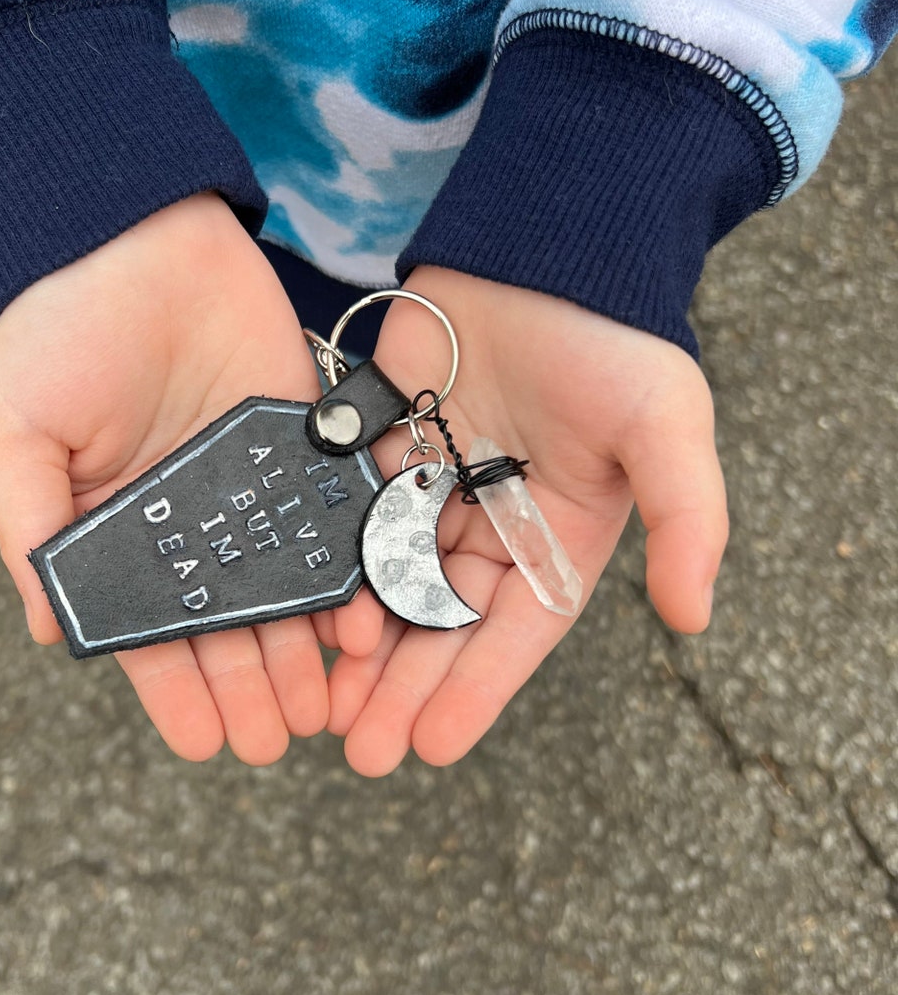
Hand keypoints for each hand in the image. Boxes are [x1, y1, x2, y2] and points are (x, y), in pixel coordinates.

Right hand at [0, 193, 382, 763]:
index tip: (205, 743)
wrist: (136, 229)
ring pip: (284, 588)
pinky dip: (347, 575)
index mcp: (119, 527)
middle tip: (277, 742)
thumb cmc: (60, 326)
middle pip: (226, 622)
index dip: (175, 688)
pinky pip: (331, 524)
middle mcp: (191, 521)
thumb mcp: (14, 426)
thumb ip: (30, 525)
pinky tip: (360, 628)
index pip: (150, 629)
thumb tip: (49, 628)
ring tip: (324, 710)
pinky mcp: (307, 446)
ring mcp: (253, 487)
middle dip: (250, 687)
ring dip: (301, 654)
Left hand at [328, 266, 727, 775]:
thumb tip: (696, 619)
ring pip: (387, 581)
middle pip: (441, 622)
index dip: (474, 690)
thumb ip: (686, 521)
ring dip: (359, 644)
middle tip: (361, 751)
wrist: (541, 244)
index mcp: (559, 535)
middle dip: (404, 687)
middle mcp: (495, 522)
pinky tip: (299, 611)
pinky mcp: (384, 444)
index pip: (514, 631)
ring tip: (324, 704)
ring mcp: (435, 485)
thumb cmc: (614, 337)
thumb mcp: (665, 429)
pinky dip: (328, 563)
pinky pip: (349, 516)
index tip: (432, 747)